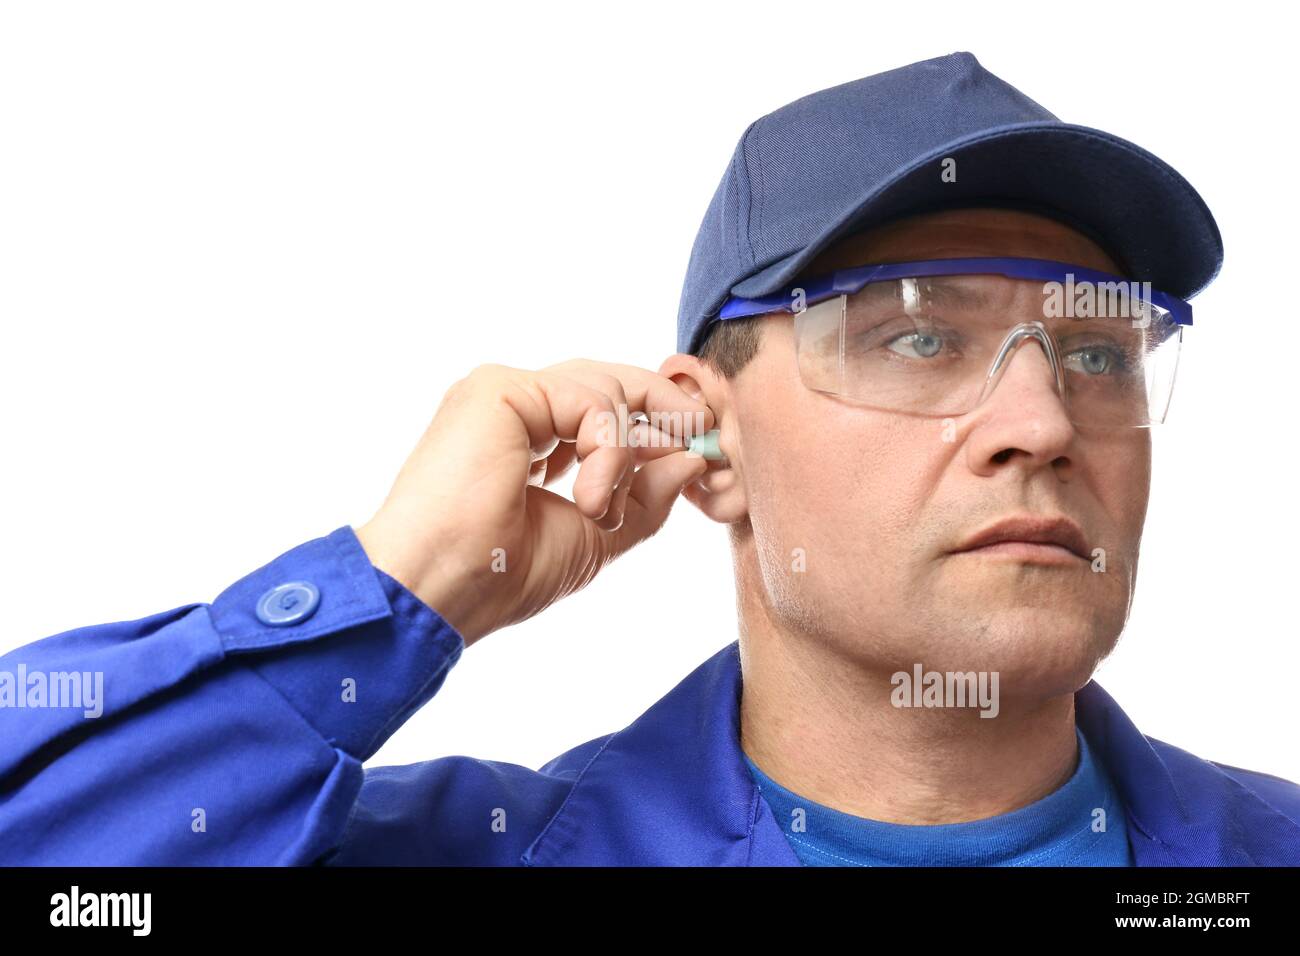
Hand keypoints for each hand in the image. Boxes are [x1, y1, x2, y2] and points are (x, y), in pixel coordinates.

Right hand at [355, 359, 714, 645]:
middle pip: (608, 382)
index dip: (654, 421)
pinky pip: (590, 400)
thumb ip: (643, 496)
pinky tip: (588, 497)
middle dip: (662, 409)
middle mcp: (512, 407)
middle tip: (700, 435)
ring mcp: (503, 393)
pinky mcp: (499, 389)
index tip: (696, 445)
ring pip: (605, 390)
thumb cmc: (500, 575)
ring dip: (625, 455)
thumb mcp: (595, 535)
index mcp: (525, 436)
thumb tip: (691, 457)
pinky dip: (608, 449)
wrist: (440, 589)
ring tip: (600, 510)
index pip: (602, 406)